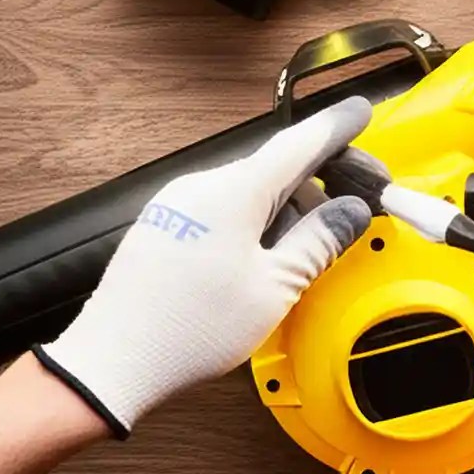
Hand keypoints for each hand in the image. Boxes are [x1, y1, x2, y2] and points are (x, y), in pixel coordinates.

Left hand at [38, 98, 374, 437]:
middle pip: (274, 170)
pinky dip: (253, 224)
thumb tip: (351, 210)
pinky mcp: (164, 227)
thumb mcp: (274, 287)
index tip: (359, 112)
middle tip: (351, 210)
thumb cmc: (190, 328)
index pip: (297, 144)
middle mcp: (201, 186)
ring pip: (248, 193)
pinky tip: (263, 261)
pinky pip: (221, 210)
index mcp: (233, 192)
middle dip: (316, 186)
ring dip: (285, 212)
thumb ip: (318, 242)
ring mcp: (177, 205)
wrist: (114, 360)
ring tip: (305, 254)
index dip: (335, 127)